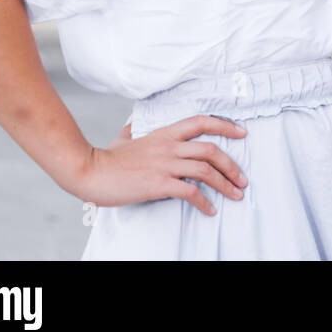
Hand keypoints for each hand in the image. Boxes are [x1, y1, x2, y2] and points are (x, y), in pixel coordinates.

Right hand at [70, 115, 248, 216]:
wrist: (89, 171)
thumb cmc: (105, 158)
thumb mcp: (124, 138)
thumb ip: (135, 132)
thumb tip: (134, 128)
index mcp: (164, 133)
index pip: (201, 122)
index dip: (225, 125)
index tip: (243, 132)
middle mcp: (169, 146)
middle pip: (211, 149)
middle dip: (232, 165)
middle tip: (243, 180)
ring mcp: (164, 164)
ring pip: (205, 170)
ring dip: (225, 184)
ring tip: (235, 195)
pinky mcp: (158, 183)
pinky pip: (190, 191)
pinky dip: (204, 202)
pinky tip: (210, 210)